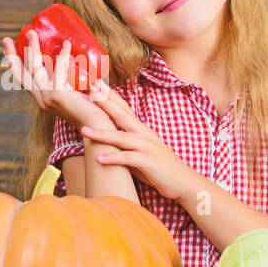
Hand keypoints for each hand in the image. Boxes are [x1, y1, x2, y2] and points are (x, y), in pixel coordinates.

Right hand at [2, 31, 109, 129]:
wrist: (98, 127)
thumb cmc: (92, 111)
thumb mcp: (76, 93)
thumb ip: (74, 80)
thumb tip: (79, 57)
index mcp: (42, 100)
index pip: (23, 81)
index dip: (14, 65)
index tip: (8, 50)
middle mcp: (41, 100)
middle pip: (20, 75)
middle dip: (11, 56)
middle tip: (6, 39)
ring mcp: (48, 98)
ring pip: (35, 68)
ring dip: (32, 49)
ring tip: (31, 32)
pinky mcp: (59, 95)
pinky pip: (59, 70)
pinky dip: (63, 56)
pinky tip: (67, 45)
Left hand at [79, 79, 200, 201]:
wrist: (183, 181)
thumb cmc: (160, 168)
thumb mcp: (142, 151)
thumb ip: (127, 144)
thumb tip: (107, 141)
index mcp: (142, 130)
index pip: (124, 108)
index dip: (110, 96)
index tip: (96, 85)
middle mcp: (144, 134)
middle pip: (121, 115)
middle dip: (105, 103)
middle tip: (90, 91)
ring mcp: (146, 147)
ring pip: (120, 138)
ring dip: (101, 134)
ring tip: (84, 131)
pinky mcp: (148, 161)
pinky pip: (127, 158)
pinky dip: (112, 158)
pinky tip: (99, 158)